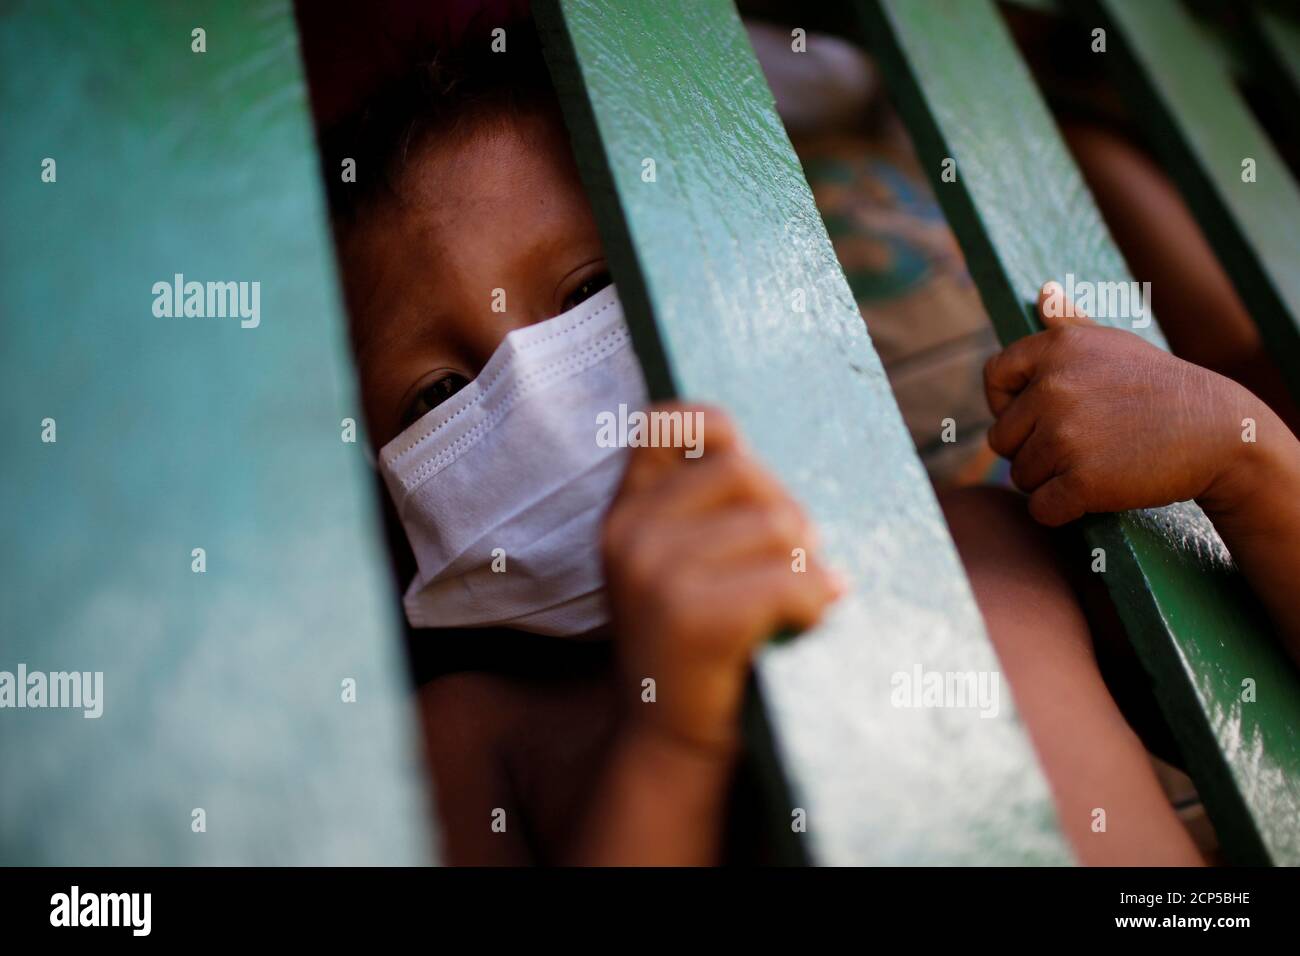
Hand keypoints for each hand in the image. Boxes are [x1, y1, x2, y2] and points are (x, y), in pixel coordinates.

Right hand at [600, 403, 843, 753]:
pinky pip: (791, 581)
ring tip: (796, 600)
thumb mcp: (676, 564)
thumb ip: (702, 508)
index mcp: (625, 513)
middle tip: (792, 564)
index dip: (722, 433)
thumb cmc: (698, 643)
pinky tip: (805, 622)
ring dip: (807, 566)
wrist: (670, 739)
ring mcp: (655, 574)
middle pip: (747, 472)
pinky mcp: (692, 616)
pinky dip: (816, 603)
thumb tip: (763, 455)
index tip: (749, 484)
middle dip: (789, 516)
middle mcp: (630, 533)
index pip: (667, 422)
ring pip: (780, 526)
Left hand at [983, 282, 1277, 525]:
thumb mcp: (1114, 345)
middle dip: (1032, 449)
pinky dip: (1062, 510)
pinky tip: (1094, 494)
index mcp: (1055, 349)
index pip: (993, 377)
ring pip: (1020, 476)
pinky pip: (1042, 509)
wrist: (1220, 431)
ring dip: (1050, 480)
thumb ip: (1070, 324)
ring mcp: (1066, 436)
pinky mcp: (1081, 480)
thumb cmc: (1160, 387)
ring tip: (1096, 463)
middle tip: (1081, 444)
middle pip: (1002, 439)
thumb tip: (1043, 292)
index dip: (1006, 402)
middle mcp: (1053, 389)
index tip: (1036, 413)